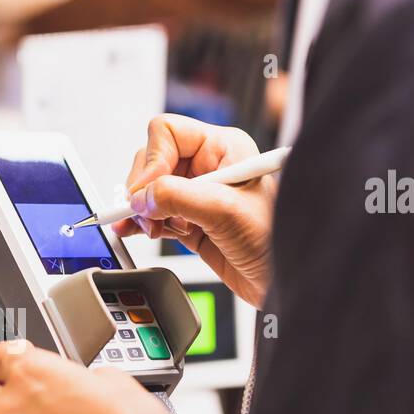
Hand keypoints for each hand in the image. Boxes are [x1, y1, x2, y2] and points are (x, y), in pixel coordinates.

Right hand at [115, 114, 275, 307]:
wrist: (279, 280)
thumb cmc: (273, 240)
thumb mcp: (225, 211)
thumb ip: (178, 197)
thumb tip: (141, 198)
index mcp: (223, 147)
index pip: (167, 133)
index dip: (152, 161)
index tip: (148, 192)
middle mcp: (207, 166)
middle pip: (152, 161)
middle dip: (144, 190)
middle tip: (150, 216)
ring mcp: (196, 194)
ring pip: (148, 189)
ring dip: (141, 209)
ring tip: (151, 228)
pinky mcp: (188, 220)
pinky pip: (153, 213)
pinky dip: (140, 221)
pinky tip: (134, 229)